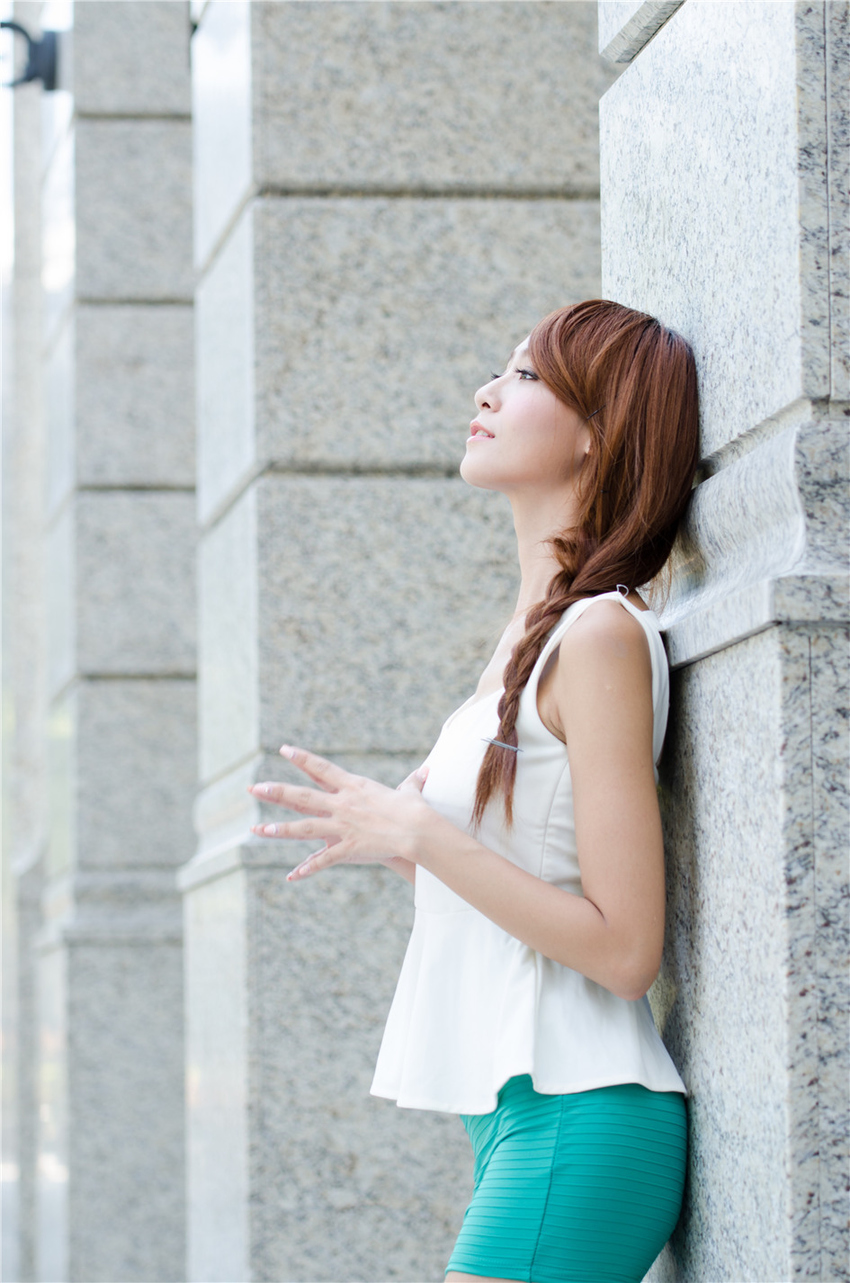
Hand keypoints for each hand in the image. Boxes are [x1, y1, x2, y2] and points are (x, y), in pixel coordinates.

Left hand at [247, 745, 429, 881]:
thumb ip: (412, 782)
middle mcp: (342, 804)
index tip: (284, 749)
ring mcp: (342, 826)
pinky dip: (307, 869)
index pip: (322, 768)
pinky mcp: (348, 847)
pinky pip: (323, 860)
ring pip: (303, 827)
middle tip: (254, 788)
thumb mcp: (410, 792)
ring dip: (279, 830)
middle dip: (277, 792)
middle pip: (302, 796)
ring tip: (257, 830)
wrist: (418, 830)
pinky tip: (291, 876)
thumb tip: (425, 772)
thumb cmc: (415, 809)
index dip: (302, 758)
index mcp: (354, 786)